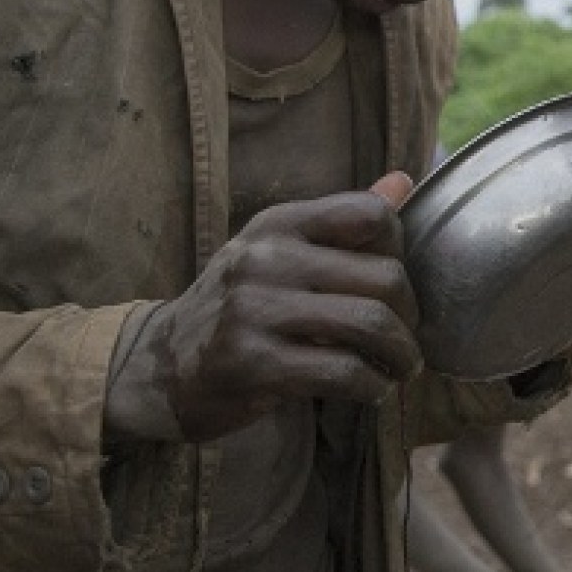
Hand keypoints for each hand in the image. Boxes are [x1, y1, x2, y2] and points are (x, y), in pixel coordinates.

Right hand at [106, 173, 421, 443]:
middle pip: (384, 277)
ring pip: (369, 324)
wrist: (160, 364)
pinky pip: (342, 371)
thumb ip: (342, 221)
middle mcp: (266, 258)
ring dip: (400, 355)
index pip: (371, 214)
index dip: (400, 250)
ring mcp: (255, 310)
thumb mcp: (280, 249)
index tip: (394, 284)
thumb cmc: (240, 305)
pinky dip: (372, 385)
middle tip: (407, 340)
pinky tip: (371, 389)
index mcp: (279, 224)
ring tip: (401, 368)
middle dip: (410, 316)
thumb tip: (403, 181)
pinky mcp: (253, 363)